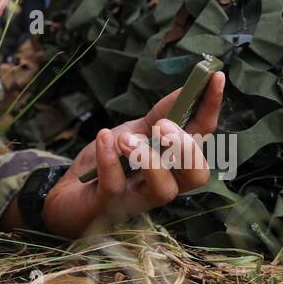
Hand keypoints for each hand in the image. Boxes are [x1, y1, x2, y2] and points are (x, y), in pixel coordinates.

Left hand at [39, 71, 224, 238]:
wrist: (67, 193)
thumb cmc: (107, 163)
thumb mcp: (133, 132)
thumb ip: (159, 117)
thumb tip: (186, 89)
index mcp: (172, 163)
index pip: (201, 137)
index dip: (210, 109)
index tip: (215, 77)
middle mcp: (162, 184)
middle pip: (196, 175)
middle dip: (186, 147)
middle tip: (164, 125)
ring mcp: (136, 198)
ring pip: (163, 189)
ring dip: (149, 159)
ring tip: (126, 138)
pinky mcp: (108, 206)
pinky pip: (114, 186)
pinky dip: (109, 160)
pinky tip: (104, 138)